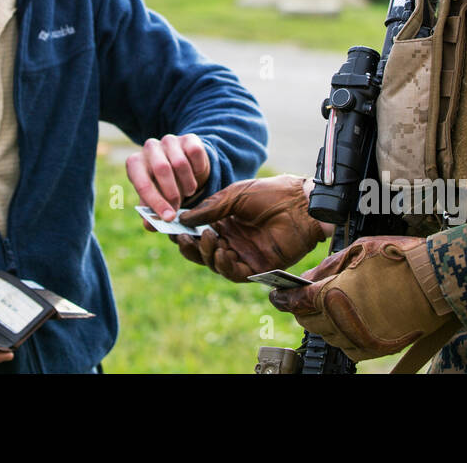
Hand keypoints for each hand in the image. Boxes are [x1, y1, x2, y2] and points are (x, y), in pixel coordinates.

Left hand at [126, 133, 210, 221]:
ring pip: (180, 162)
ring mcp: (169, 140)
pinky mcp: (188, 137)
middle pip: (162, 169)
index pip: (143, 183)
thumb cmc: (164, 186)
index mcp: (135, 164)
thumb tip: (150, 226)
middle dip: (173, 194)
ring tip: (188, 191)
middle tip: (180, 209)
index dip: (156, 202)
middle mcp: (149, 148)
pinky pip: (195, 153)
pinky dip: (198, 169)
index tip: (169, 218)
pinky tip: (196, 176)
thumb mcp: (155, 199)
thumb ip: (151, 212)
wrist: (184, 165)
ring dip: (188, 184)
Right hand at [172, 175, 326, 281]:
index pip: (196, 232)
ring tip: (208, 239)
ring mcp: (244, 254)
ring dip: (206, 254)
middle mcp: (231, 239)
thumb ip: (210, 209)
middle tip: (181, 237)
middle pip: (201, 251)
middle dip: (189, 246)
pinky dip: (224, 265)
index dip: (181, 231)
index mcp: (224, 222)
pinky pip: (234, 272)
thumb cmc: (270, 194)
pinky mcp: (258, 267)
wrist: (300, 204)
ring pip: (214, 263)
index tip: (165, 227)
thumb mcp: (234, 196)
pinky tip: (221, 252)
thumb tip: (182, 218)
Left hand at [268, 236, 448, 361]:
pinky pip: (347, 347)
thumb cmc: (399, 260)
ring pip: (326, 335)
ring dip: (323, 321)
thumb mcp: (358, 251)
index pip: (296, 302)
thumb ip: (327, 267)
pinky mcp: (375, 349)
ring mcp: (359, 339)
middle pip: (308, 321)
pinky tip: (350, 318)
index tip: (276, 294)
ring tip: (332, 304)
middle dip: (303, 308)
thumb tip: (306, 279)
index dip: (283, 298)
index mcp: (332, 296)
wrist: (438, 283)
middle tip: (308, 295)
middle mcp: (342, 322)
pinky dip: (342, 334)